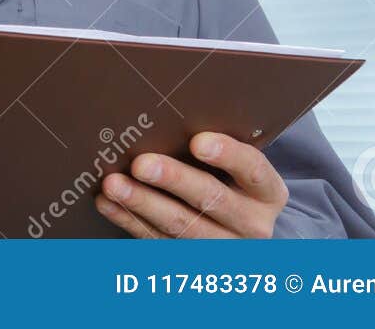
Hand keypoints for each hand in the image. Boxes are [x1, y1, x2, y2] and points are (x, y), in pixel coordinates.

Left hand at [95, 132, 287, 237]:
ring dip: (143, 203)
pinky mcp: (193, 261)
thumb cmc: (227, 180)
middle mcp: (251, 223)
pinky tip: (107, 203)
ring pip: (182, 226)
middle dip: (174, 180)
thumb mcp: (236, 167)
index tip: (198, 141)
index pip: (252, 170)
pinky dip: (129, 220)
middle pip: (212, 199)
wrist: (236, 228)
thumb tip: (163, 113)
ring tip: (113, 184)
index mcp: (267, 192)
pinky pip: (158, 242)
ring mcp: (223, 246)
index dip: (227, 155)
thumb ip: (212, 145)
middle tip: (141, 164)